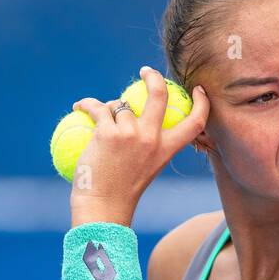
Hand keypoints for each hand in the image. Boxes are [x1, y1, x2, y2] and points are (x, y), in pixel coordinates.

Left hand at [69, 66, 208, 225]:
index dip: (201, 103)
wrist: (102, 207)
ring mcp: (131, 134)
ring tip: (94, 112)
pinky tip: (78, 108)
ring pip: (119, 105)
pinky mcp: (108, 133)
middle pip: (159, 96)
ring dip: (106, 106)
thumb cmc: (120, 194)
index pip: (194, 123)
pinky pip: (97, 108)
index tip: (198, 90)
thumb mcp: (144, 170)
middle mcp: (152, 139)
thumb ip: (146, 148)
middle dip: (154, 77)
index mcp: (166, 150)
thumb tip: (136, 123)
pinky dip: (86, 105)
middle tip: (145, 72)